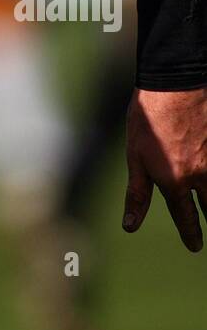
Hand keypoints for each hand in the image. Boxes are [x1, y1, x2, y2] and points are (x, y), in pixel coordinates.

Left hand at [123, 85, 206, 250]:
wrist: (174, 84)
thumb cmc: (149, 118)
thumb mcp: (135, 156)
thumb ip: (137, 194)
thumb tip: (130, 226)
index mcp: (175, 182)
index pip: (186, 218)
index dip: (190, 234)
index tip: (194, 245)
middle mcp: (200, 176)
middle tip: (206, 231)